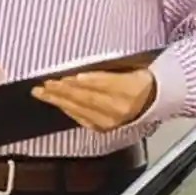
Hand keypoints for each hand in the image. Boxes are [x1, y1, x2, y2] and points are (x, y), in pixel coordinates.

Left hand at [32, 69, 155, 131]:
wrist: (152, 100)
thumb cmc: (139, 79)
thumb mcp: (130, 66)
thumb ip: (109, 68)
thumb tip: (82, 69)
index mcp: (130, 88)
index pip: (103, 84)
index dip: (84, 81)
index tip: (67, 77)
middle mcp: (120, 108)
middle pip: (87, 98)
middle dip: (63, 90)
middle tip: (45, 84)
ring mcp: (111, 121)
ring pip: (81, 109)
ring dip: (59, 100)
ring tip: (43, 93)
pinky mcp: (104, 128)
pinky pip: (82, 119)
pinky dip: (68, 110)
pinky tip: (58, 104)